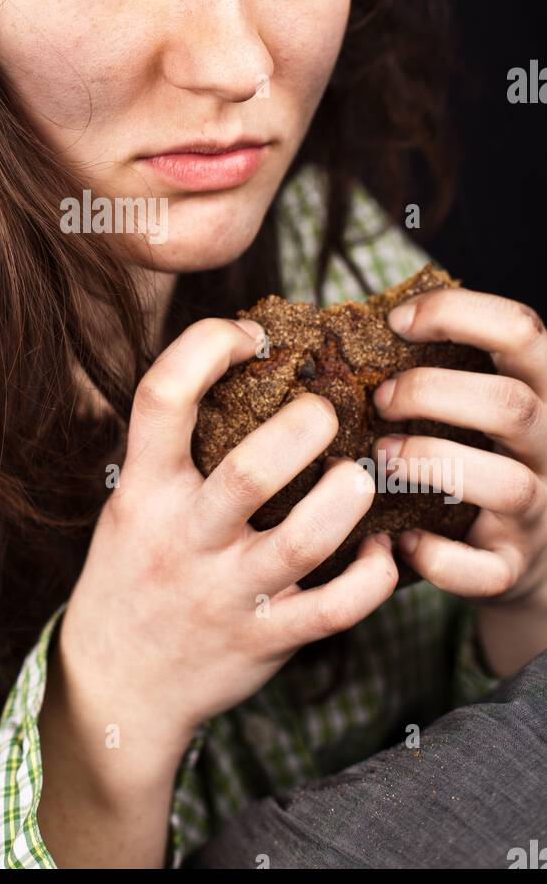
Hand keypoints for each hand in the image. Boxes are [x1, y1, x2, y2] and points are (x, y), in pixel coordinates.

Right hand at [56, 316, 397, 765]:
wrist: (112, 684)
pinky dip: (372, 577)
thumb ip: (176, 449)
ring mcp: (225, 593)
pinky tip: (382, 550)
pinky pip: (334, 610)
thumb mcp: (132, 502)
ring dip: (345, 500)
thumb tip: (248, 362)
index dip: (209, 345)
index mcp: (144, 489)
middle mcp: (183, 537)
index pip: (162, 397)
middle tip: (326, 412)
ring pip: (301, 542)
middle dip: (303, 428)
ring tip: (362, 476)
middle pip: (249, 472)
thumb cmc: (134, 571)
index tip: (251, 336)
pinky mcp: (264, 640)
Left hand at [372, 286, 546, 616]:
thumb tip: (354, 324)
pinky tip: (399, 540)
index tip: (397, 320)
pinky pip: (484, 569)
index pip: (522, 331)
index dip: (459, 313)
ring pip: (507, 484)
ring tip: (379, 458)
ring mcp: (537, 511)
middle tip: (380, 399)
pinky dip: (438, 557)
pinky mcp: (512, 568)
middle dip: (433, 392)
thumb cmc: (478, 458)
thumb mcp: (478, 406)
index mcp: (540, 393)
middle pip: (512, 405)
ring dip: (432, 464)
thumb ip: (443, 369)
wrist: (525, 556)